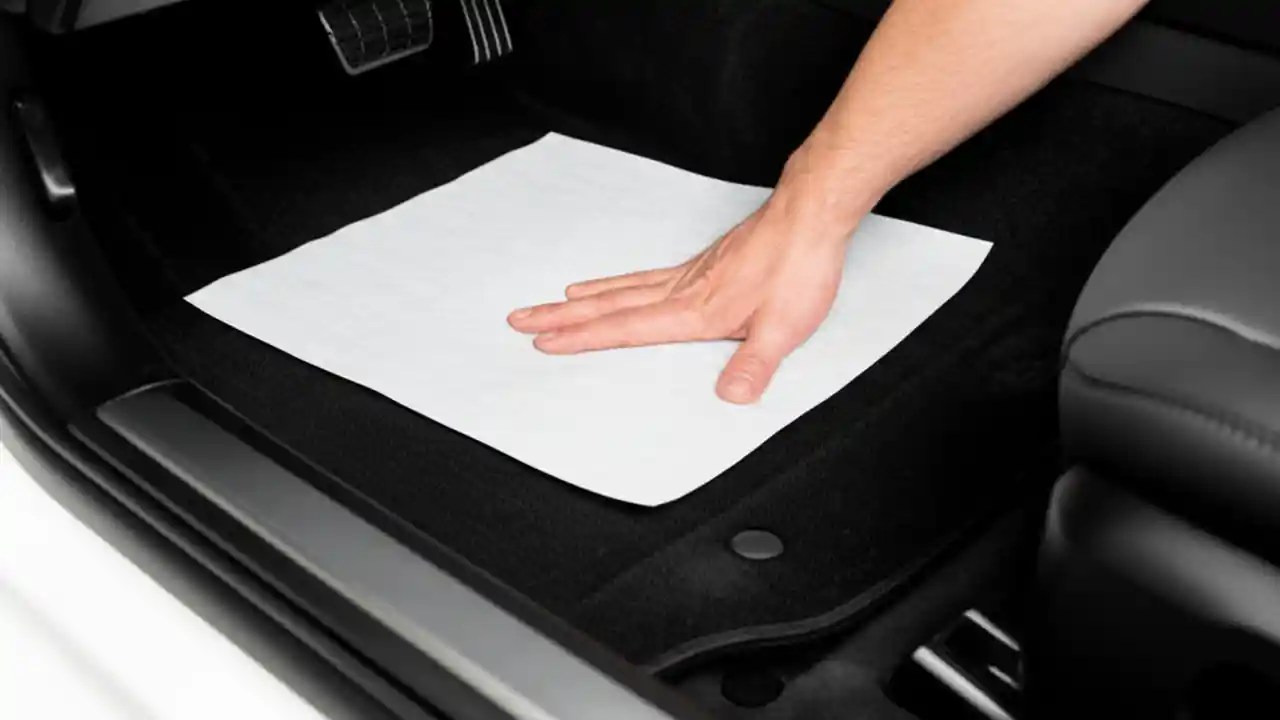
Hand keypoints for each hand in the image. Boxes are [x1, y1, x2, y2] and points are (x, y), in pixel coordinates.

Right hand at [507, 190, 858, 403]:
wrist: (812, 214)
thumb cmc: (799, 267)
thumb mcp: (784, 327)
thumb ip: (754, 365)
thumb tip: (731, 398)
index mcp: (693, 311)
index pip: (625, 328)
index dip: (582, 338)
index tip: (542, 341)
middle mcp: (683, 290)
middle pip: (610, 306)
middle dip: (562, 316)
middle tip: (520, 318)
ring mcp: (690, 274)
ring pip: (623, 289)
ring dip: (584, 300)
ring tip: (554, 302)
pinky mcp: (704, 263)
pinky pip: (645, 276)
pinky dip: (618, 284)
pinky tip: (615, 285)